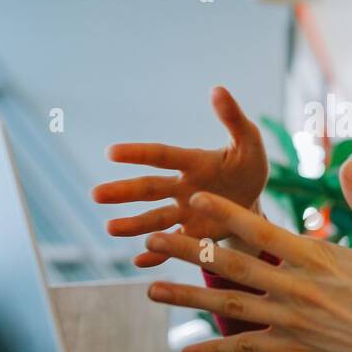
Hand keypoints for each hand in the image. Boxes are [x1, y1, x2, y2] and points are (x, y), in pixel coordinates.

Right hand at [91, 85, 269, 266]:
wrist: (255, 201)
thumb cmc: (248, 166)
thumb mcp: (249, 142)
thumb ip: (233, 119)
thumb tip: (218, 89)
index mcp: (194, 163)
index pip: (163, 156)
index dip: (139, 154)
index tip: (111, 152)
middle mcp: (183, 188)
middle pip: (151, 190)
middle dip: (124, 192)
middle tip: (96, 194)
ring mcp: (187, 214)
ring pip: (157, 219)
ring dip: (134, 225)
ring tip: (110, 228)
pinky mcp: (195, 237)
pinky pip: (174, 246)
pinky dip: (157, 255)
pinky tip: (138, 262)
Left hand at [141, 158, 351, 351]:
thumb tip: (351, 163)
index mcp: (318, 257)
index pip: (261, 230)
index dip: (226, 212)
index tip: (197, 198)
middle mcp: (297, 289)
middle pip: (232, 266)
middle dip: (188, 251)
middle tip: (152, 238)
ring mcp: (292, 321)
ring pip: (229, 307)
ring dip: (188, 297)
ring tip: (152, 289)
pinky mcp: (294, 347)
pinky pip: (247, 347)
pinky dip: (214, 349)